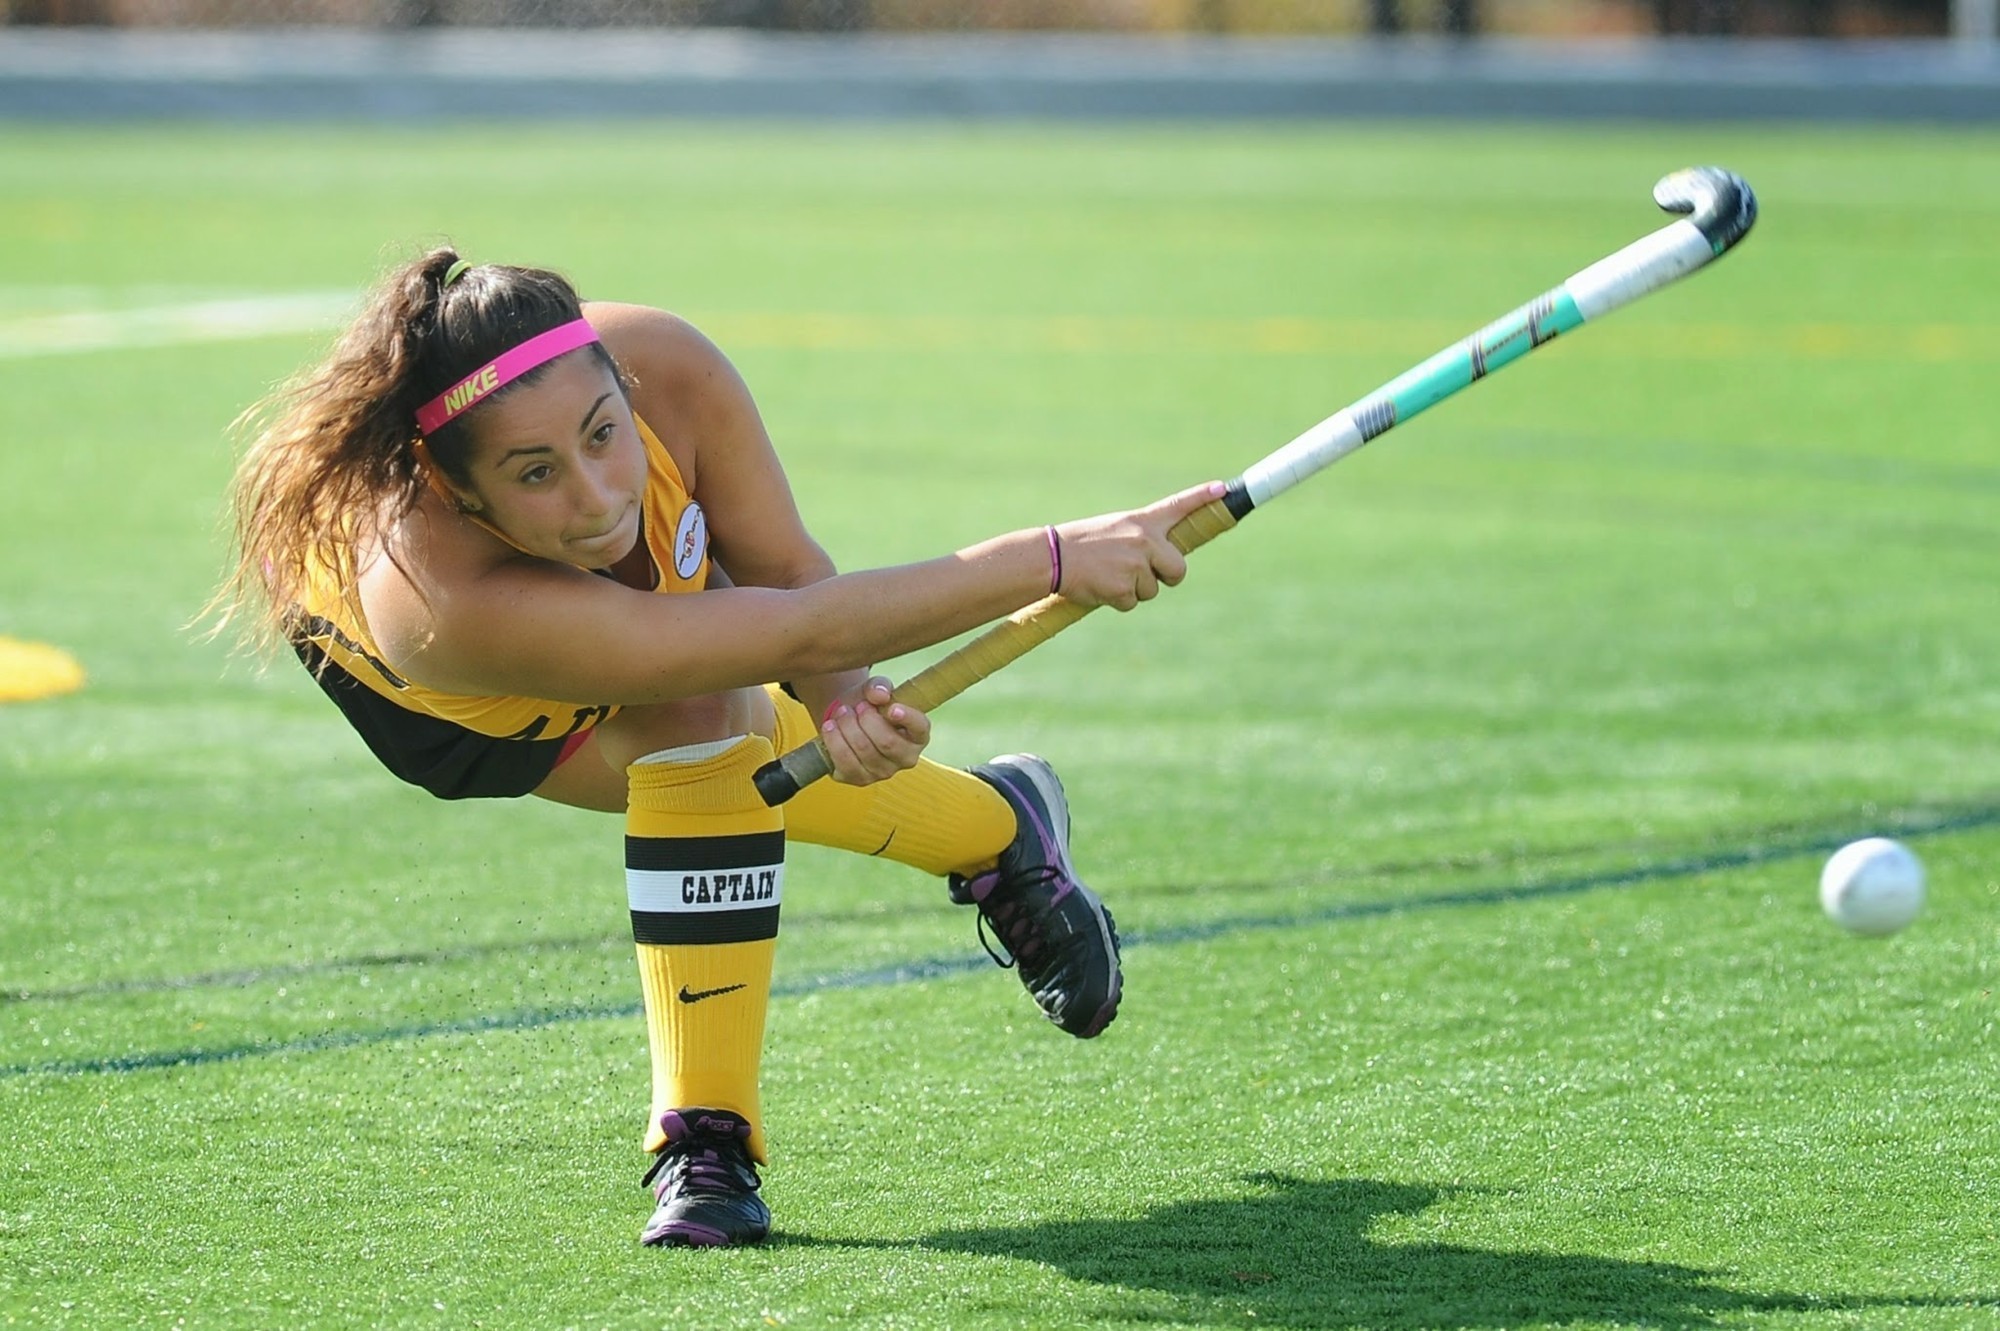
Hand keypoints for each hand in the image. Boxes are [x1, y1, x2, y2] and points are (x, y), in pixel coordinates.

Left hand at [819, 675, 931, 784]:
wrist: (846, 719)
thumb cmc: (869, 705)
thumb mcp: (874, 689)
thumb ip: (878, 686)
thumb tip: (879, 694)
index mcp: (918, 734)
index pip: (920, 728)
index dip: (907, 718)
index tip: (892, 708)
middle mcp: (905, 758)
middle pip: (887, 742)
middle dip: (867, 720)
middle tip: (858, 706)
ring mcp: (883, 772)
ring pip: (863, 750)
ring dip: (848, 726)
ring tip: (842, 712)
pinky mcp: (859, 779)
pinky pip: (845, 762)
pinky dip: (834, 741)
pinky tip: (830, 727)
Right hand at [1052, 481, 1224, 610]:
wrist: (1051, 557)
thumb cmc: (1080, 545)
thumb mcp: (1113, 531)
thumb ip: (1139, 541)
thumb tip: (1158, 565)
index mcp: (1141, 522)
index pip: (1178, 506)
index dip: (1202, 498)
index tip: (1222, 489)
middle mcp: (1144, 540)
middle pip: (1178, 569)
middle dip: (1166, 577)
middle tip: (1143, 574)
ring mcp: (1136, 564)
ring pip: (1151, 590)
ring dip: (1132, 590)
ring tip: (1107, 575)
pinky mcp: (1125, 587)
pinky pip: (1131, 603)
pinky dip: (1116, 601)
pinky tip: (1099, 586)